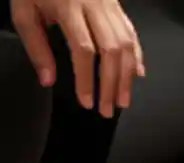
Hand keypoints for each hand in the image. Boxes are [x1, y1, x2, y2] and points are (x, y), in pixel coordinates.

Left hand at [10, 0, 143, 116]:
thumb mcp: (24, 13)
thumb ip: (36, 46)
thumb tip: (49, 79)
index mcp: (68, 7)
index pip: (84, 49)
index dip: (87, 79)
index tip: (87, 101)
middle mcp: (94, 6)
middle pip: (111, 51)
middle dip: (111, 84)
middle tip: (108, 109)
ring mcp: (110, 6)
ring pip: (126, 44)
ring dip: (127, 76)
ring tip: (123, 100)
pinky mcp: (118, 7)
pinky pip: (132, 33)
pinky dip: (137, 56)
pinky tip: (137, 75)